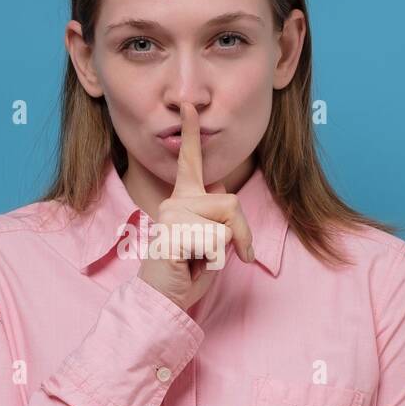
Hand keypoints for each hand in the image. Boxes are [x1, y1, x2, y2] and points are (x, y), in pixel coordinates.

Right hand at [136, 101, 255, 311]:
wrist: (163, 300)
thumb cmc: (188, 272)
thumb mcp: (213, 240)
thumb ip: (220, 217)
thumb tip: (224, 193)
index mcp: (182, 199)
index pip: (190, 162)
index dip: (190, 133)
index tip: (189, 105)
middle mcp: (174, 201)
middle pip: (230, 202)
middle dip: (241, 233)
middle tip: (236, 256)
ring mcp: (171, 215)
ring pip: (226, 222)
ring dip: (225, 249)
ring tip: (200, 260)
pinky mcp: (172, 232)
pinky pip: (215, 240)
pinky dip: (213, 259)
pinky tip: (190, 264)